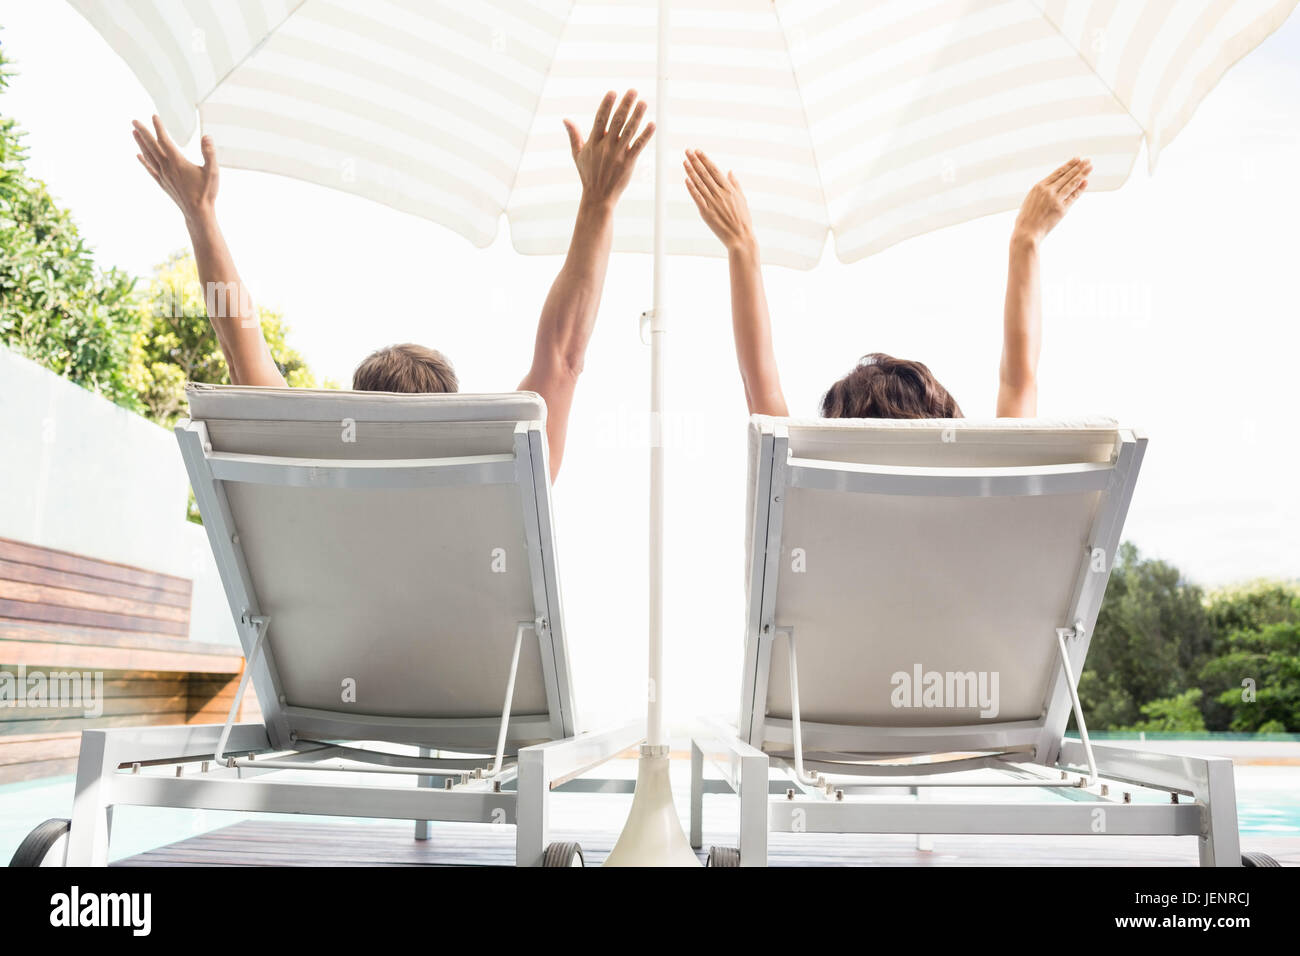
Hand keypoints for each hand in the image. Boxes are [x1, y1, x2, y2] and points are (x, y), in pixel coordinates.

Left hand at [133, 115, 218, 221]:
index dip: (159, 128)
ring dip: (140, 144)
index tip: (154, 116)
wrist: (198, 213)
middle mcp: (167, 167)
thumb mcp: (213, 171)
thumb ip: (209, 153)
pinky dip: (143, 161)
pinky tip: (138, 156)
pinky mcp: (163, 183)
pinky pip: (150, 170)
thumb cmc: (206, 192)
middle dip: (143, 132)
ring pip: (148, 156)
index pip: (165, 141)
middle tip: (134, 121)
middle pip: (152, 146)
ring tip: (134, 133)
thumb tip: (206, 136)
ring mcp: (163, 175)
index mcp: (177, 162)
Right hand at [563, 90, 654, 209]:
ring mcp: (618, 155)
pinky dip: (645, 135)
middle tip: (633, 91)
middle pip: (617, 122)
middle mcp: (606, 147)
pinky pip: (638, 146)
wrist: (598, 197)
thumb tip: (565, 119)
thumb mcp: (578, 154)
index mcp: (593, 143)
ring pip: (629, 131)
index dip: (606, 105)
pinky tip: (652, 124)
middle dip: (625, 105)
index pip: (600, 119)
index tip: (613, 92)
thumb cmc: (588, 175)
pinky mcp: (629, 163)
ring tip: (643, 102)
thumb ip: (574, 135)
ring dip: (637, 116)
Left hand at [683, 149, 755, 252]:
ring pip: (700, 184)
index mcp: (729, 189)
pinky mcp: (706, 213)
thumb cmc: (742, 219)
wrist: (740, 237)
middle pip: (705, 174)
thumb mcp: (742, 199)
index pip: (714, 170)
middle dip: (695, 161)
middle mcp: (720, 193)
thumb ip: (735, 184)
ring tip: (684, 161)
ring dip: (691, 171)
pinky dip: (692, 188)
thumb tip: (730, 171)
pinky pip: (697, 198)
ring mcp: (713, 203)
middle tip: (687, 150)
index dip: (705, 159)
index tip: (698, 151)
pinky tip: (686, 179)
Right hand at [1013, 157, 1090, 243]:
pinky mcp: (1061, 209)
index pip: (1058, 172)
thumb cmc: (1026, 219)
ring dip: (1082, 174)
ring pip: (1071, 183)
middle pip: (1066, 176)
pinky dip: (1080, 189)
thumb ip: (1042, 191)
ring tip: (1090, 167)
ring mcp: (1055, 199)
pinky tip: (1085, 182)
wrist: (1026, 232)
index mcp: (1039, 187)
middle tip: (1087, 160)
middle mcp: (1048, 191)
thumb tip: (1054, 185)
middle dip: (1078, 167)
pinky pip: (1073, 197)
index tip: (1077, 159)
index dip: (1069, 165)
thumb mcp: (1030, 199)